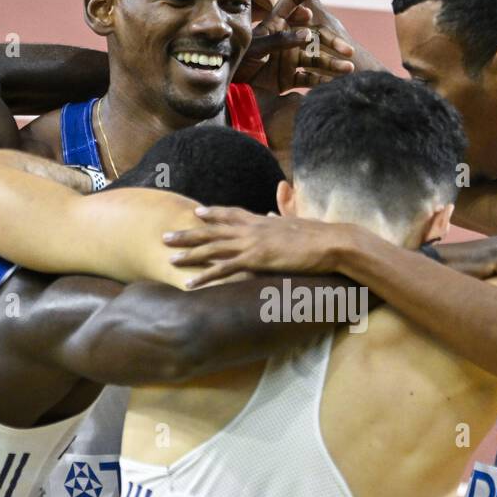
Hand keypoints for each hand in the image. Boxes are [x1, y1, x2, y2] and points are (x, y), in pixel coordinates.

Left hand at [163, 206, 357, 286]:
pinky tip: (190, 283)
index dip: (213, 214)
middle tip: (166, 235)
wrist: (331, 242)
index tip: (197, 213)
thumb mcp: (297, 222)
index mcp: (262, 220)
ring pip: (212, 248)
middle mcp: (252, 228)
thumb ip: (283, 216)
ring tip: (169, 257)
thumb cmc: (319, 236)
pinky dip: (204, 276)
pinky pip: (223, 269)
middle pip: (212, 229)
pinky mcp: (255, 260)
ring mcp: (252, 243)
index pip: (231, 213)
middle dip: (188, 233)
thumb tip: (275, 214)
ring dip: (189, 253)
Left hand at [236, 0, 355, 92]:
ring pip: (316, 60)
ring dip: (332, 64)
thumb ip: (281, 40)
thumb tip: (308, 33)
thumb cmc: (240, 59)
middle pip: (316, 37)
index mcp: (277, 23)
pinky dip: (321, 81)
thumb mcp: (258, 47)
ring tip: (348, 69)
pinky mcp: (289, 78)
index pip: (295, 0)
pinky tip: (334, 83)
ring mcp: (290, 59)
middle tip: (348, 50)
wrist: (231, 85)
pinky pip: (308, 79)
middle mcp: (288, 39)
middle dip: (333, 43)